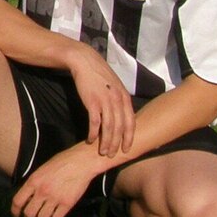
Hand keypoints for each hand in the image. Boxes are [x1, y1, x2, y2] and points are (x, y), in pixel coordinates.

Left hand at [12, 147, 100, 216]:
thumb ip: (34, 183)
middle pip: (29, 213)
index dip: (15, 210)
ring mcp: (55, 198)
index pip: (18, 201)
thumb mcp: (42, 170)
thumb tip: (28, 197)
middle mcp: (42, 191)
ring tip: (45, 214)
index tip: (16, 214)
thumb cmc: (62, 162)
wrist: (81, 162)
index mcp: (34, 181)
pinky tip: (56, 212)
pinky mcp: (67, 204)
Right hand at [65, 43, 134, 157]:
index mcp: (125, 97)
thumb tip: (123, 117)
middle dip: (116, 144)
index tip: (127, 149)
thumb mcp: (115, 86)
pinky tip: (91, 140)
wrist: (85, 62)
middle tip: (112, 155)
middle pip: (120, 128)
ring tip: (102, 152)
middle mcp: (117, 101)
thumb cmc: (100, 76)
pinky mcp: (92, 102)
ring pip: (109, 128)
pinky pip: (94, 123)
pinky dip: (93, 133)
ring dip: (105, 142)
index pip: (131, 122)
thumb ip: (120, 101)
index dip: (129, 137)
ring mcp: (105, 101)